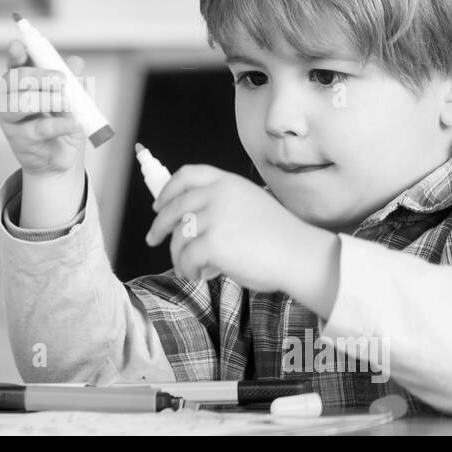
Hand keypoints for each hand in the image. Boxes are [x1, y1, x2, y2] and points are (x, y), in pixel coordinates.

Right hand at [0, 40, 86, 178]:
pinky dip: (59, 125)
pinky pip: (38, 128)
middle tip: (61, 81)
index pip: (14, 63)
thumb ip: (73, 81)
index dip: (15, 53)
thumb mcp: (73, 99)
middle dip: (38, 77)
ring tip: (66, 105)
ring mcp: (10, 119)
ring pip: (20, 103)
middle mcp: (10, 98)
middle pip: (14, 79)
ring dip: (47, 101)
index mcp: (22, 83)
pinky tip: (72, 124)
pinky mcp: (18, 139)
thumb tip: (76, 63)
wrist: (60, 158)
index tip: (21, 47)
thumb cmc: (61, 124)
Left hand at [144, 165, 338, 306]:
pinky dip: (188, 271)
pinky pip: (185, 259)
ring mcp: (214, 217)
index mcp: (228, 182)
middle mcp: (218, 194)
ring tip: (190, 269)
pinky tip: (199, 277)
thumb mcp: (249, 204)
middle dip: (159, 225)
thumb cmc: (279, 237)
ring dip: (178, 256)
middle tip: (152, 239)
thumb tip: (188, 220)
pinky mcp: (212, 242)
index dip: (168, 190)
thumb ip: (221, 203)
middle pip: (173, 207)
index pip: (187, 175)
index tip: (158, 205)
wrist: (299, 254)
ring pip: (178, 237)